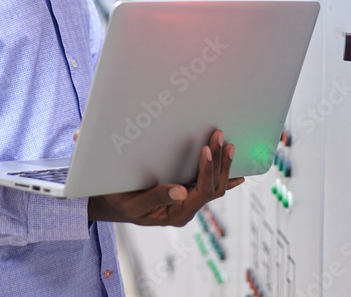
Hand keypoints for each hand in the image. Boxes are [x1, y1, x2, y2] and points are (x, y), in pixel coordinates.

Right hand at [87, 129, 244, 225]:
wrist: (113, 205)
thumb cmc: (121, 203)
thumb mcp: (135, 204)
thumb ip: (157, 198)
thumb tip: (182, 191)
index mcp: (177, 214)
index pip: (202, 192)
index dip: (207, 170)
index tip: (206, 149)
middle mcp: (187, 209)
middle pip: (213, 187)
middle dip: (219, 162)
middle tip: (219, 137)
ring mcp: (188, 202)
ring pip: (214, 185)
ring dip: (222, 164)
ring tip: (227, 144)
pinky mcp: (186, 193)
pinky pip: (208, 185)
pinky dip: (222, 177)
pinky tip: (238, 175)